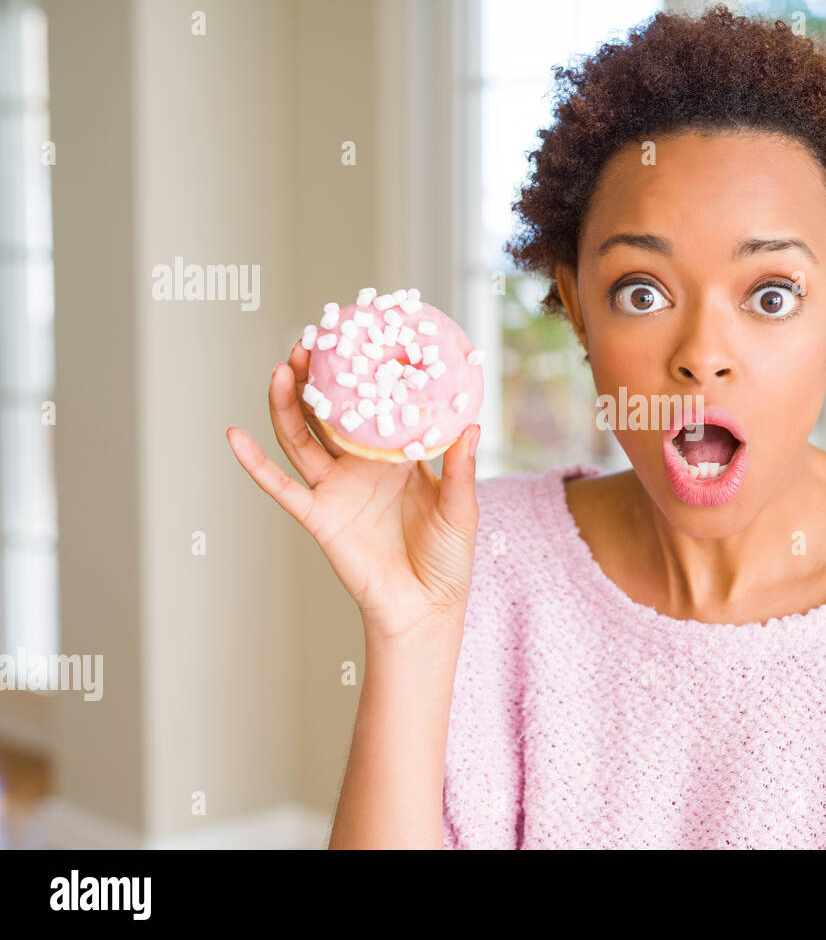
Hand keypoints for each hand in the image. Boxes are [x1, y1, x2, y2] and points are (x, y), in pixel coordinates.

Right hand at [226, 340, 479, 642]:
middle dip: (319, 378)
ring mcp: (336, 489)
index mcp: (397, 458)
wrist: (425, 608)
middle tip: (312, 339)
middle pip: (331, 414)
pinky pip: (281, 486)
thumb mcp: (460, 507)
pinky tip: (234, 435)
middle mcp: (362, 467)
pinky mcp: (319, 516)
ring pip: (302, 438)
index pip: (376, 407)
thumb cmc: (448, 559)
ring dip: (288, 404)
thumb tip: (471, 424)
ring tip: (282, 368)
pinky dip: (254, 463)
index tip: (361, 338)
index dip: (367, 376)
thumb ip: (459, 467)